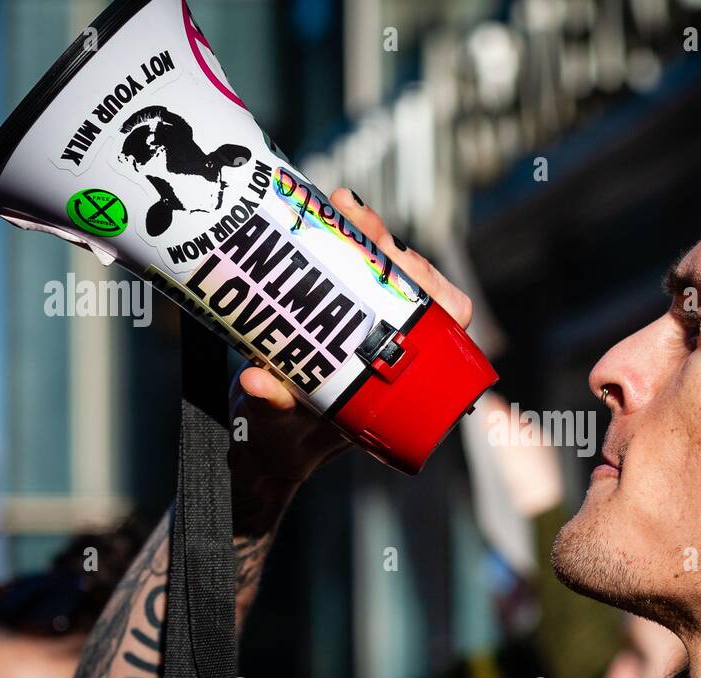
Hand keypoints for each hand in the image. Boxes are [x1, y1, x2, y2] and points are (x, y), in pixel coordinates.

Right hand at [227, 188, 473, 520]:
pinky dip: (343, 241)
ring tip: (339, 205)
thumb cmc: (285, 443)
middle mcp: (393, 352)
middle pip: (414, 285)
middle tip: (351, 213)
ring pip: (386, 272)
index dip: (432, 288)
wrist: (267, 448)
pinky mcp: (341, 312)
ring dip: (366, 235)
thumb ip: (272, 406)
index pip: (445, 325)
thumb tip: (255, 382)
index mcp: (402, 382)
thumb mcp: (278, 426)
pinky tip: (327, 213)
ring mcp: (369, 328)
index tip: (396, 261)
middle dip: (386, 245)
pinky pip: (355, 271)